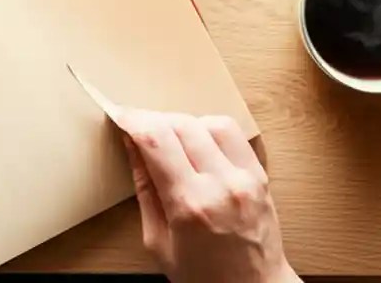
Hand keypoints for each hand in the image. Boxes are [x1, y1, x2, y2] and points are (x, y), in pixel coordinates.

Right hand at [116, 109, 298, 282]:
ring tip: (170, 139)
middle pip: (181, 124)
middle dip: (154, 119)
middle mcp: (221, 185)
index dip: (133, 120)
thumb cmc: (205, 278)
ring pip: (209, 122)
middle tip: (139, 125)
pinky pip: (233, 133)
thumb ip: (145, 190)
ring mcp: (245, 178)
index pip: (156, 141)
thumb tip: (132, 148)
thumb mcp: (158, 242)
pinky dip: (210, 129)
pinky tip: (199, 142)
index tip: (120, 114)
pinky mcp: (260, 175)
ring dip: (184, 123)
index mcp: (190, 206)